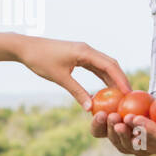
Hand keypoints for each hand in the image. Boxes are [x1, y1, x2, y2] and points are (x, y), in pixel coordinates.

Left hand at [15, 36, 130, 108]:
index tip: (129, 93)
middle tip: (129, 96)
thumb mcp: (60, 78)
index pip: (109, 66)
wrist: (26, 48)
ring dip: (113, 79)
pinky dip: (102, 77)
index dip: (121, 79)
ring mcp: (83, 52)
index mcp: (85, 52)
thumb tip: (89, 108)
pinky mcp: (78, 56)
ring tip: (121, 95)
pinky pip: (95, 67)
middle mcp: (87, 50)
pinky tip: (106, 89)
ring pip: (104, 65)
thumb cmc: (41, 60)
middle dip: (121, 79)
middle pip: (111, 64)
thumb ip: (76, 92)